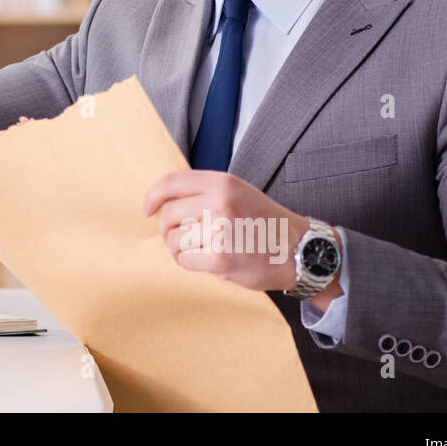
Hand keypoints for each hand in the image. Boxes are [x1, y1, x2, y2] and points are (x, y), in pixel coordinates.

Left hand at [142, 169, 321, 294]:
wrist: (299, 250)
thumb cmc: (264, 222)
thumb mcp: (238, 192)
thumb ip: (205, 191)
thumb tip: (164, 200)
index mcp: (222, 183)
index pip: (170, 183)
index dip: (152, 197)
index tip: (147, 209)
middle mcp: (219, 203)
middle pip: (168, 215)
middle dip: (168, 229)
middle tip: (182, 236)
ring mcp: (220, 231)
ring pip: (174, 240)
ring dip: (180, 248)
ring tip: (200, 249)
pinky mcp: (220, 258)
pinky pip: (184, 260)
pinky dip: (189, 262)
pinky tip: (206, 260)